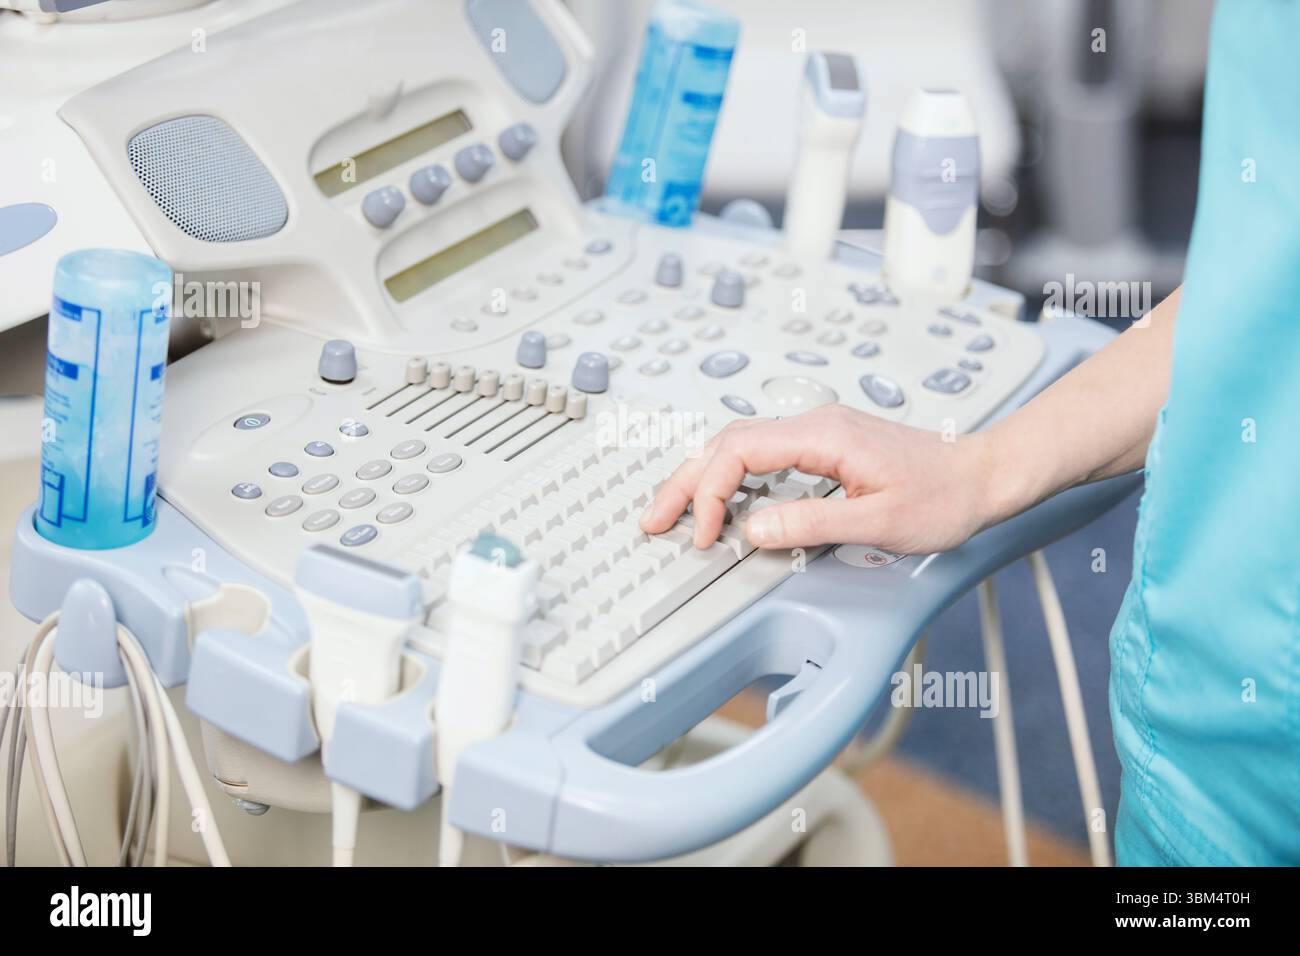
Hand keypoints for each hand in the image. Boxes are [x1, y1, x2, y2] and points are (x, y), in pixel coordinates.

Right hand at [638, 404, 997, 553]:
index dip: (709, 493)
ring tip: (674, 511)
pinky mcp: (823, 445)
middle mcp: (814, 424)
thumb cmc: (944, 496)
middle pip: (725, 442)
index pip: (738, 452)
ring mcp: (817, 431)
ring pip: (737, 443)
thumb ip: (810, 524)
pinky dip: (728, 474)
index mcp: (822, 435)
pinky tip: (721, 498)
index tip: (706, 533)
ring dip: (701, 476)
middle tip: (654, 519)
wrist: (982, 476)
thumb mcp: (878, 523)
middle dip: (683, 480)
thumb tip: (753, 528)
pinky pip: (759, 452)